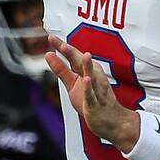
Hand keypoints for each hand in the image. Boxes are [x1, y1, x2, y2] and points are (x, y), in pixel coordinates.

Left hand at [45, 34, 139, 151]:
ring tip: (85, 55)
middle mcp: (92, 77)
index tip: (51, 37)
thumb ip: (61, 69)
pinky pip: (92, 95)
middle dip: (73, 54)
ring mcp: (96, 90)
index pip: (73, 56)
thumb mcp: (72, 84)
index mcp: (86, 71)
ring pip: (91, 76)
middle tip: (62, 44)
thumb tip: (48, 54)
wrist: (112, 121)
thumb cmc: (92, 101)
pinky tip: (86, 80)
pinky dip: (89, 88)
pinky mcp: (96, 104)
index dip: (62, 48)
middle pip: (81, 63)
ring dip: (88, 66)